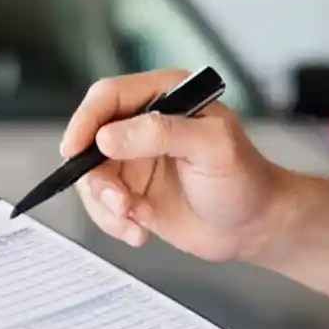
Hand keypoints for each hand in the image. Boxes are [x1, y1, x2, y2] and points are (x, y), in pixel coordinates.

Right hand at [61, 69, 289, 261]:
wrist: (254, 227)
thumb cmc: (245, 180)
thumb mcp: (212, 147)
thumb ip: (162, 134)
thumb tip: (107, 137)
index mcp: (163, 97)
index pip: (108, 97)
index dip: (85, 120)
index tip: (74, 150)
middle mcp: (142, 125)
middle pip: (90, 139)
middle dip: (96, 176)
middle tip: (118, 201)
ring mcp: (133, 160)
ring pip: (90, 176)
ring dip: (104, 204)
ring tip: (133, 220)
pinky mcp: (130, 192)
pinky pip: (100, 205)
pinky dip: (112, 222)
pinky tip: (139, 232)